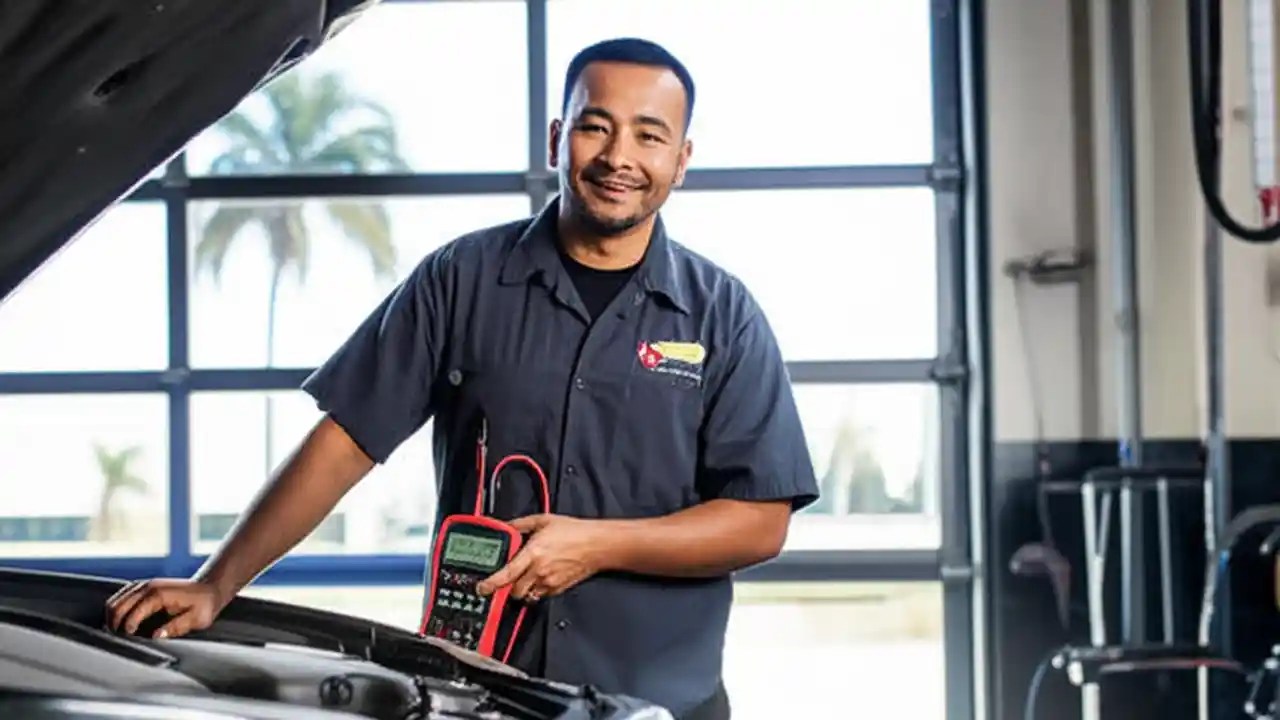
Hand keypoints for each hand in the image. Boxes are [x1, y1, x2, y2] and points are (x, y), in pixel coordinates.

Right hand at [105, 578, 229, 638]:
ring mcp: (145, 584)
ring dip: (112, 617)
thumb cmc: (204, 605)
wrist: (209, 589)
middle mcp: (148, 586)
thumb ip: (176, 627)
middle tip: (118, 641)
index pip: (134, 612)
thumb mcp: (197, 619)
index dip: (128, 628)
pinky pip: (121, 596)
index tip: (128, 641)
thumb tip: (156, 636)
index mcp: (159, 594)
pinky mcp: (144, 586)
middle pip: (119, 605)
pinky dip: (116, 609)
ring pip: (116, 600)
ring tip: (116, 633)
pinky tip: (119, 622)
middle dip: (114, 624)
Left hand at [475, 514, 607, 601]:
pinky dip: (537, 590)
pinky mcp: (558, 589)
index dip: (492, 584)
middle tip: (508, 579)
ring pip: (527, 596)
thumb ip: (521, 524)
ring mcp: (549, 582)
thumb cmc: (573, 531)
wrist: (597, 544)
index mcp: (533, 553)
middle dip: (509, 587)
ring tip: (526, 578)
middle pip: (514, 591)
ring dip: (523, 590)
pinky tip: (541, 577)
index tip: (482, 588)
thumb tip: (506, 526)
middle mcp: (539, 571)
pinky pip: (541, 595)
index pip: (507, 574)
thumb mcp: (543, 520)